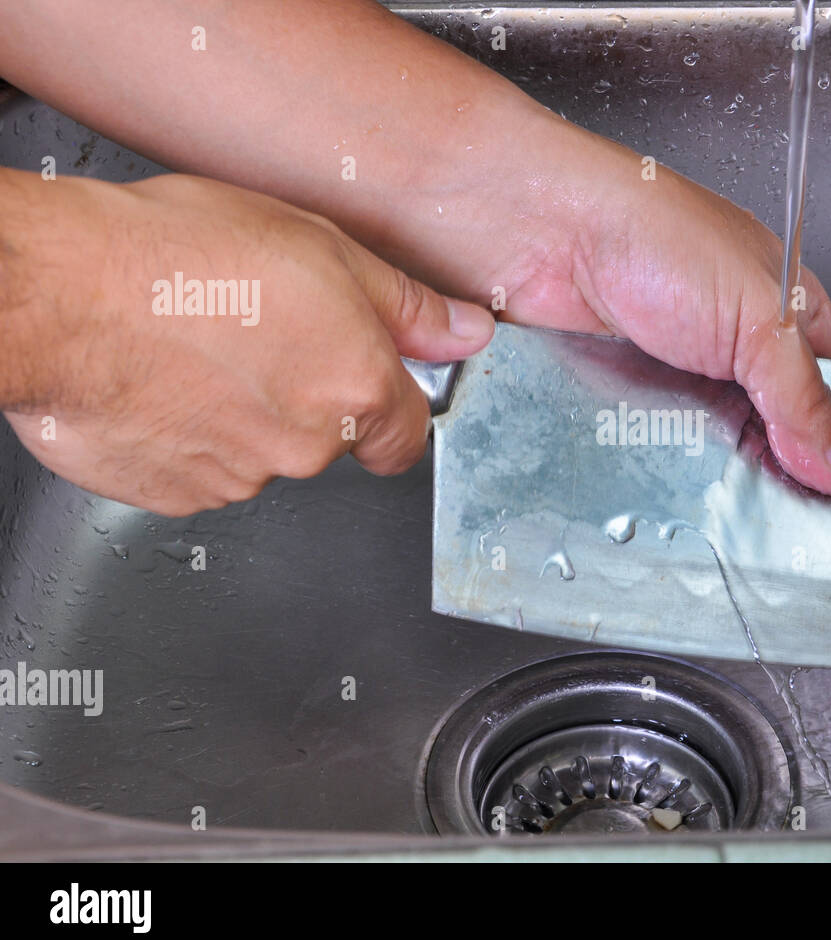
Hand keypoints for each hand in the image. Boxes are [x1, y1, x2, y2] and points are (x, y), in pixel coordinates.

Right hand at [1, 172, 494, 515]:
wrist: (58, 296)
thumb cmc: (176, 258)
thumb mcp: (321, 248)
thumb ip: (405, 304)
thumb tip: (466, 331)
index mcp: (355, 390)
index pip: (407, 433)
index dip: (389, 407)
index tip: (369, 388)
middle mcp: (305, 447)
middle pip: (328, 437)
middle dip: (302, 394)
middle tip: (252, 330)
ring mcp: (236, 478)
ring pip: (258, 452)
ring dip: (239, 412)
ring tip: (193, 346)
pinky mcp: (171, 495)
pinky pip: (196, 468)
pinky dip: (184, 436)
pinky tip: (158, 381)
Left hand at [416, 113, 830, 495]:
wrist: (539, 232)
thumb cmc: (647, 230)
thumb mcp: (759, 313)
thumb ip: (802, 392)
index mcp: (785, 306)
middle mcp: (733, 339)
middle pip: (776, 424)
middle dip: (781, 463)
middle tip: (789, 506)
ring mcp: (679, 369)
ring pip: (715, 444)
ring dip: (719, 470)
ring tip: (731, 500)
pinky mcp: (627, 395)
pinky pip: (657, 448)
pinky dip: (665, 466)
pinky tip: (673, 481)